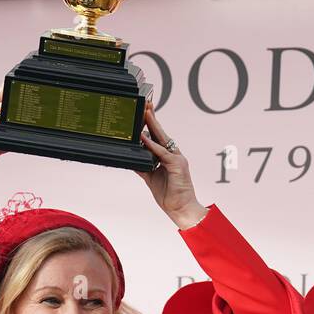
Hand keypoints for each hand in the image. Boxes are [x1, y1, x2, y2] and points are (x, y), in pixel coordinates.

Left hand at [137, 103, 207, 228]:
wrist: (181, 209)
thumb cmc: (169, 196)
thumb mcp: (151, 178)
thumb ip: (143, 166)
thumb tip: (132, 158)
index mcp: (168, 157)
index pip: (158, 137)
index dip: (151, 124)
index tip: (144, 111)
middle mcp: (174, 155)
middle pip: (161, 133)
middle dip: (153, 118)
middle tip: (146, 104)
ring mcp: (177, 159)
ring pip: (163, 139)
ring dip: (154, 125)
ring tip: (145, 113)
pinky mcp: (178, 166)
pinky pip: (163, 153)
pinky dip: (153, 145)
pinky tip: (145, 138)